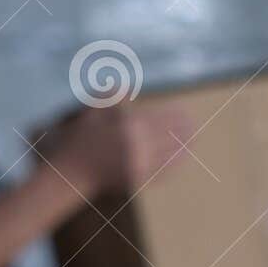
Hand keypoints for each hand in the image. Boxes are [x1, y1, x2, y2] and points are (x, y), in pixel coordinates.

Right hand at [41, 102, 193, 198]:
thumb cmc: (79, 141)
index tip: (186, 111)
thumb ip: (109, 98)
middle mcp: (137, 146)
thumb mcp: (90, 113)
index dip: (175, 115)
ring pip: (168, 154)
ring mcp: (138, 166)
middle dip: (183, 130)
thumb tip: (127, 85)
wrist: (71, 174)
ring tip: (194, 140)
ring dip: (183, 147)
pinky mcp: (137, 181)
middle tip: (196, 124)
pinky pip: (161, 172)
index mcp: (128, 127)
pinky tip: (180, 160)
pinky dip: (173, 165)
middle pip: (167, 135)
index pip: (159, 118)